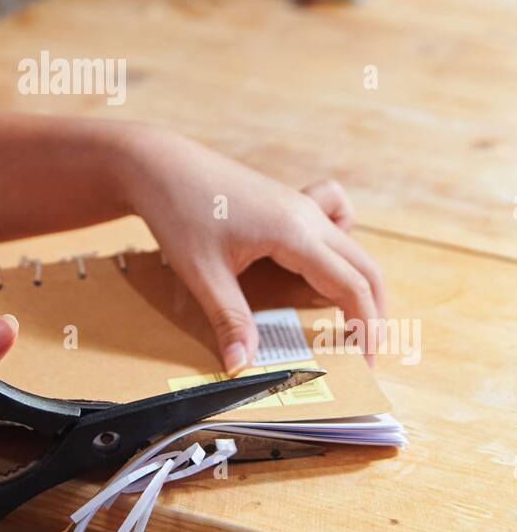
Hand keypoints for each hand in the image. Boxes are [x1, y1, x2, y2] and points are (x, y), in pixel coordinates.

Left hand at [117, 127, 384, 370]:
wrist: (159, 164)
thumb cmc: (179, 211)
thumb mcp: (203, 273)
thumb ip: (230, 321)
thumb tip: (242, 367)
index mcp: (295, 233)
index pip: (351, 286)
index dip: (365, 328)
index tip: (365, 363)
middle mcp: (307, 216)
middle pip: (364, 266)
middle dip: (372, 311)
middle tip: (364, 351)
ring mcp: (299, 205)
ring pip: (351, 245)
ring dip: (360, 281)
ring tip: (350, 318)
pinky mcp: (286, 202)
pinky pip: (332, 219)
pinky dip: (339, 244)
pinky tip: (316, 262)